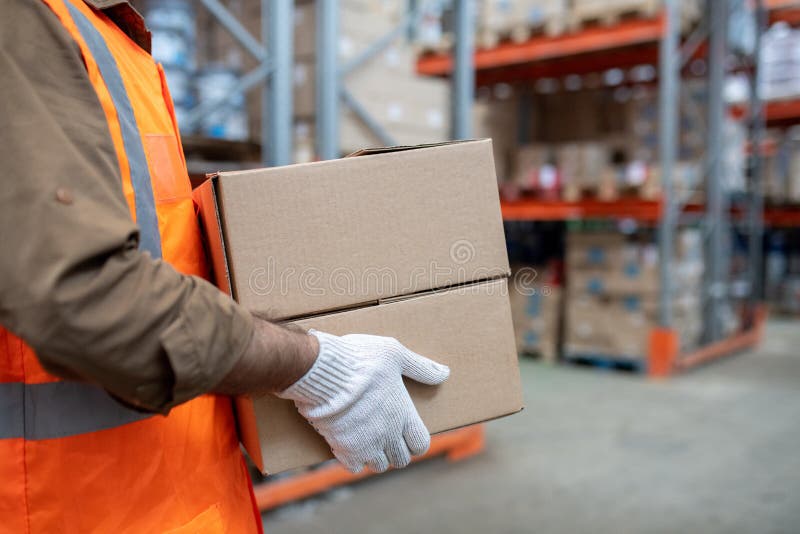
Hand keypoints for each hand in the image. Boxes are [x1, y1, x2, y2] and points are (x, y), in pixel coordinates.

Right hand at [277, 330, 449, 472]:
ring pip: (378, 465)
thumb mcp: (395, 354)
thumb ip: (420, 367)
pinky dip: (353, 459)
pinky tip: (349, 444)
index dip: (415, 440)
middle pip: (400, 459)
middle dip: (396, 449)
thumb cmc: (362, 359)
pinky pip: (353, 467)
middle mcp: (387, 434)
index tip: (406, 431)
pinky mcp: (342, 447)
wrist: (324, 371)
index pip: (420, 444)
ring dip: (376, 456)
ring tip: (369, 440)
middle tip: (387, 435)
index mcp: (403, 414)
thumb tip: (444, 373)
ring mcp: (365, 443)